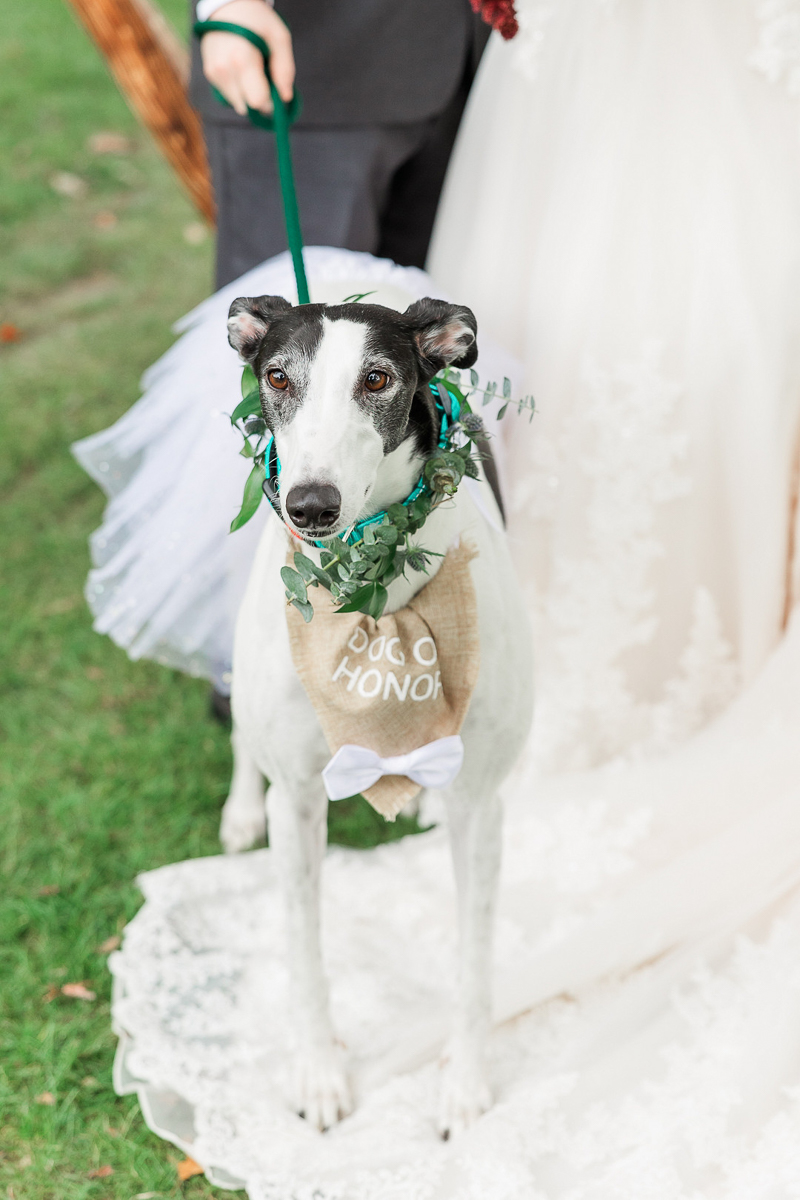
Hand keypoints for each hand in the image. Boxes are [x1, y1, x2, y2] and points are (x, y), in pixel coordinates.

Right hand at [200, 0, 294, 115]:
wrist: (227, 5)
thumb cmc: (257, 19)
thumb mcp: (279, 37)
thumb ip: (285, 69)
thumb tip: (285, 97)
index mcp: (242, 60)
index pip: (257, 101)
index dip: (269, 101)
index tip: (274, 90)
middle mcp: (224, 70)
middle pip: (247, 106)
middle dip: (258, 98)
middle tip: (263, 77)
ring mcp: (214, 73)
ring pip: (237, 103)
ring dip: (247, 94)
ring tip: (251, 69)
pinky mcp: (209, 74)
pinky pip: (229, 95)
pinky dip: (238, 88)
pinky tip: (240, 69)